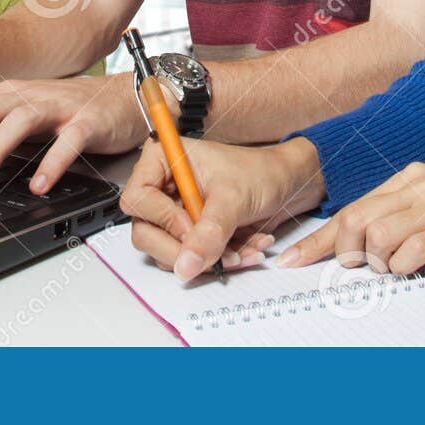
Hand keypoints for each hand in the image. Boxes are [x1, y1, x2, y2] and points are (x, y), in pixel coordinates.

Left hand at [0, 73, 147, 195]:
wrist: (123, 98)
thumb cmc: (68, 112)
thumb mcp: (21, 115)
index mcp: (6, 94)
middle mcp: (27, 95)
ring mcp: (59, 106)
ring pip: (17, 121)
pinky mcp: (88, 122)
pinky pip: (67, 142)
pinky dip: (51, 163)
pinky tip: (38, 186)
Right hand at [121, 137, 325, 281]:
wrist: (287, 184)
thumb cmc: (260, 172)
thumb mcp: (234, 197)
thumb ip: (209, 231)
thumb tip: (186, 264)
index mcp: (163, 160)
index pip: (137, 198)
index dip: (162, 218)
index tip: (191, 225)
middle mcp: (163, 187)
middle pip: (145, 232)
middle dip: (183, 248)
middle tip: (213, 253)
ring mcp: (175, 212)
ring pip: (166, 252)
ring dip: (204, 259)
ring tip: (238, 251)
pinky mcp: (190, 233)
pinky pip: (189, 260)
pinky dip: (216, 262)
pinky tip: (242, 251)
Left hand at [279, 163, 424, 274]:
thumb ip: (401, 219)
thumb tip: (359, 249)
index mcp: (410, 177)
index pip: (352, 208)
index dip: (319, 238)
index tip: (294, 260)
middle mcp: (420, 184)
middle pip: (356, 220)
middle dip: (345, 253)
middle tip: (358, 270)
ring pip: (379, 235)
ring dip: (379, 263)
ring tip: (396, 268)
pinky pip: (412, 250)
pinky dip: (404, 267)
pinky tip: (414, 268)